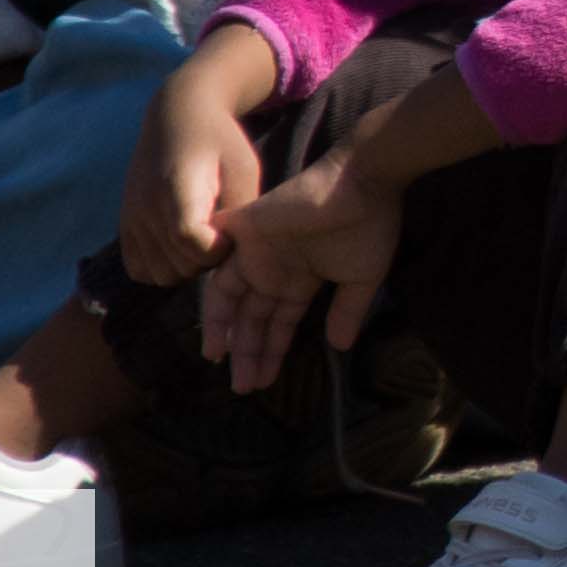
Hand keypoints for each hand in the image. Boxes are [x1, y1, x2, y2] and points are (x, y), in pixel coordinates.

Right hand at [119, 25, 279, 285]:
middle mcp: (146, 206)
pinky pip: (139, 269)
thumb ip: (240, 209)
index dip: (218, 248)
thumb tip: (234, 250)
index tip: (232, 233)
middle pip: (177, 265)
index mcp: (176, 187)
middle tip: (223, 236)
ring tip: (204, 240)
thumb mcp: (243, 167)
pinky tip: (183, 246)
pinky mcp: (125, 225)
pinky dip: (162, 268)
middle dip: (207, 260)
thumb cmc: (220, 141)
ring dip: (186, 267)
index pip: (190, 240)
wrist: (177, 116)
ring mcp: (131, 218)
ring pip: (159, 275)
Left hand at [196, 154, 402, 394]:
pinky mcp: (245, 229)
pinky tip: (197, 307)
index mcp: (300, 278)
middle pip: (250, 317)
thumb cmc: (369, 225)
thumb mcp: (363, 278)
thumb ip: (347, 311)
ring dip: (224, 329)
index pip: (277, 322)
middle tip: (241, 387)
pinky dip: (202, 273)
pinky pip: (213, 252)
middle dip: (247, 352)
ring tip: (219, 361)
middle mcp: (273, 267)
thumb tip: (339, 348)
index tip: (261, 383)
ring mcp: (256, 250)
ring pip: (228, 296)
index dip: (269, 352)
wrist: (364, 179)